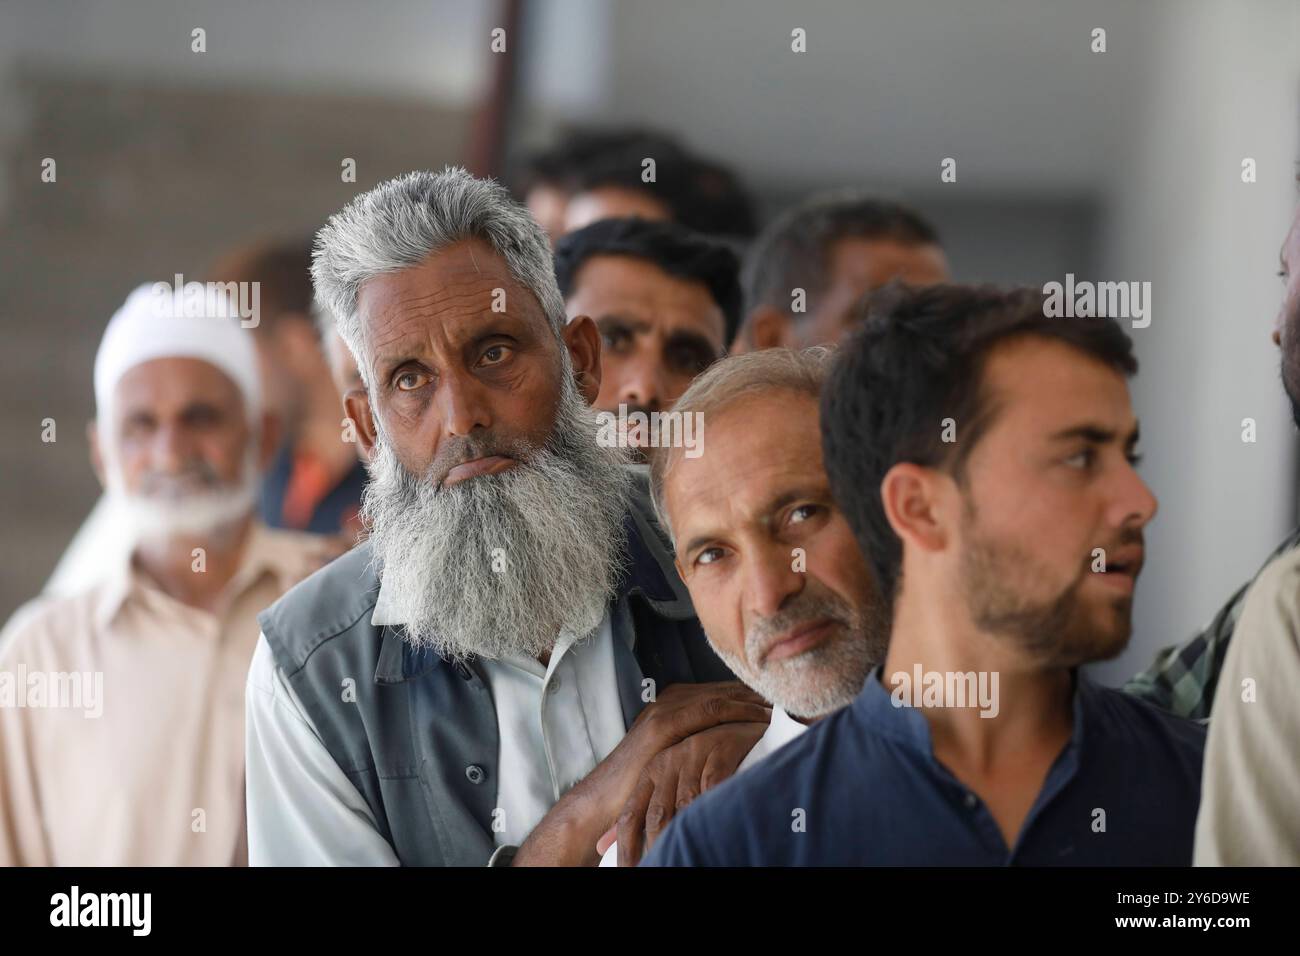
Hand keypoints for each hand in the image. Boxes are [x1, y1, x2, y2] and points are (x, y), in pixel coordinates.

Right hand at [512, 681, 769, 865]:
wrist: (607, 795)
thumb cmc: (646, 780)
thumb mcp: (679, 753)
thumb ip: (703, 740)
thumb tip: (743, 740)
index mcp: (676, 701)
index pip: (725, 690)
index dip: (755, 694)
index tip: (783, 699)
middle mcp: (672, 698)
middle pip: (727, 688)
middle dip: (759, 694)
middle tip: (791, 699)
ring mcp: (666, 709)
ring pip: (722, 696)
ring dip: (754, 701)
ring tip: (783, 708)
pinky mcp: (663, 725)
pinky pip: (710, 711)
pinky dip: (737, 712)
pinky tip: (760, 719)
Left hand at [608, 720, 768, 865]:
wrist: (741, 720)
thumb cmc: (708, 756)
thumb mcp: (670, 782)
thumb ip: (639, 811)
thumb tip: (603, 845)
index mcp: (651, 771)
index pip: (631, 816)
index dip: (627, 849)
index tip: (628, 872)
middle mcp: (667, 762)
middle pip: (657, 816)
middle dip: (657, 848)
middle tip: (661, 868)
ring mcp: (694, 754)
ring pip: (685, 806)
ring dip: (686, 835)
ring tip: (688, 858)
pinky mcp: (721, 749)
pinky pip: (713, 786)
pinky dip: (713, 809)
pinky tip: (714, 827)